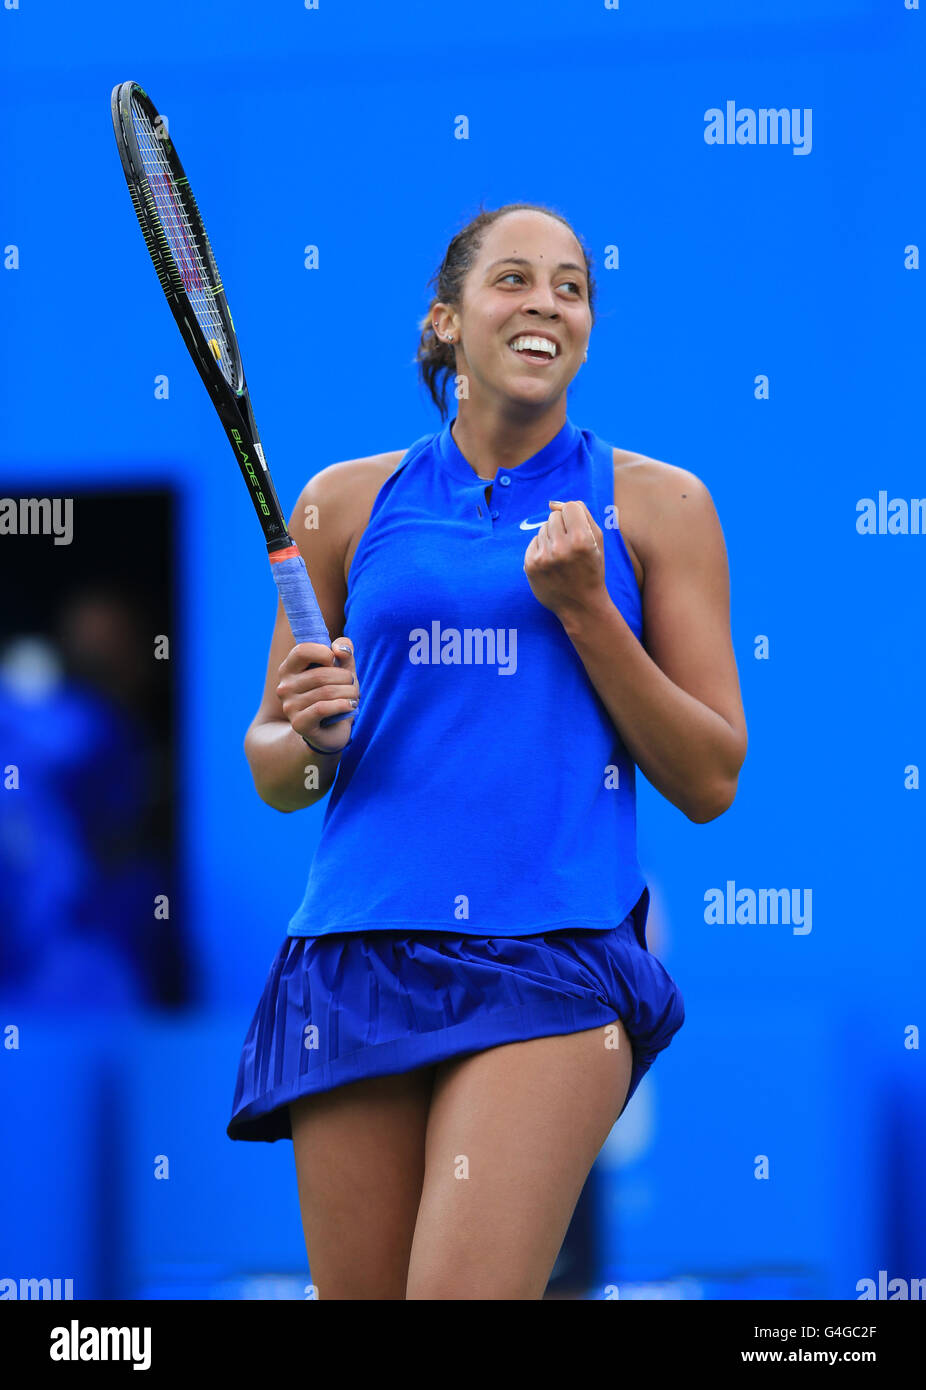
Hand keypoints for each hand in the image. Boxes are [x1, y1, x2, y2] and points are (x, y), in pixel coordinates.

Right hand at [276, 638, 358, 753]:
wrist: (331, 731)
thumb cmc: (335, 694)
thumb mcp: (342, 668)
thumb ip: (344, 651)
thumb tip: (340, 650)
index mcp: (289, 668)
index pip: (302, 650)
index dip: (325, 653)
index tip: (335, 662)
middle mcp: (284, 687)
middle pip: (321, 674)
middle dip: (345, 678)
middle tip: (352, 685)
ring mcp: (289, 706)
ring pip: (326, 692)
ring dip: (349, 693)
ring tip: (353, 697)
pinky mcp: (298, 723)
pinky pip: (323, 708)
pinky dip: (342, 705)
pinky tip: (351, 706)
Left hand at [523, 500, 606, 618]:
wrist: (581, 605)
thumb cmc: (592, 569)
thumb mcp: (597, 540)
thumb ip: (581, 513)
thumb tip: (552, 503)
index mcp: (582, 540)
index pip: (570, 507)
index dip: (575, 518)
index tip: (579, 532)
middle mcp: (560, 548)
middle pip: (554, 516)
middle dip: (562, 528)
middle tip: (571, 548)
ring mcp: (543, 558)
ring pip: (542, 528)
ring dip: (552, 538)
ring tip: (562, 557)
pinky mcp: (530, 566)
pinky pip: (533, 541)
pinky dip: (542, 549)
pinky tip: (552, 563)